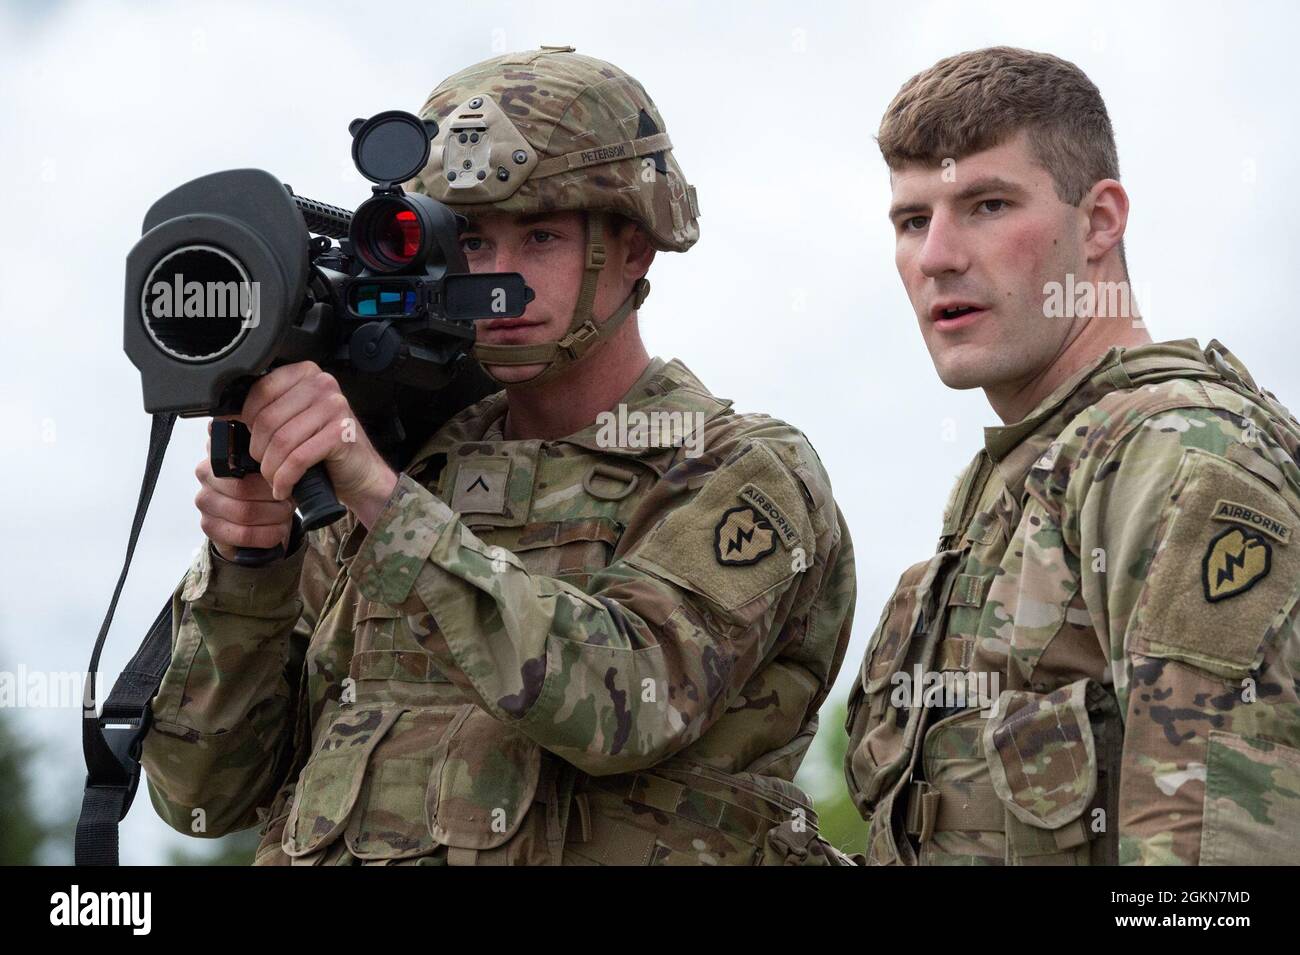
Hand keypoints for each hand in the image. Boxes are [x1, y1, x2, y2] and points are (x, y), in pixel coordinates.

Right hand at [195, 438, 295, 561]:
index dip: (269, 475)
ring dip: (274, 516)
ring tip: (284, 514)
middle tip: (289, 501)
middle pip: (244, 489)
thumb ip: (273, 458)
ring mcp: (204, 501)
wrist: (257, 518)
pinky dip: (268, 534)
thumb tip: (283, 461)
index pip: (244, 461)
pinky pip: (243, 534)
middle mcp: (206, 474)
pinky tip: (278, 530)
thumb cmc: (265, 487)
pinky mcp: (209, 526)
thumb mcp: (271, 468)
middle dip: (274, 498)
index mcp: (222, 452)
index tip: (284, 481)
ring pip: (245, 513)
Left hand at [238, 362, 397, 526]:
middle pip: (267, 419)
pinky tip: (285, 488)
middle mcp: (322, 384)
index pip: (260, 390)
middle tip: (264, 466)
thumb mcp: (293, 421)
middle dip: (258, 451)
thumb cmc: (324, 449)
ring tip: (274, 480)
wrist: (359, 473)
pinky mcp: (341, 433)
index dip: (247, 421)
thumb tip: (225, 413)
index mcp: (305, 374)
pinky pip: (298, 458)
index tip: (251, 440)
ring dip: (271, 469)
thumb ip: (268, 411)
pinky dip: (286, 479)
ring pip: (281, 441)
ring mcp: (335, 407)